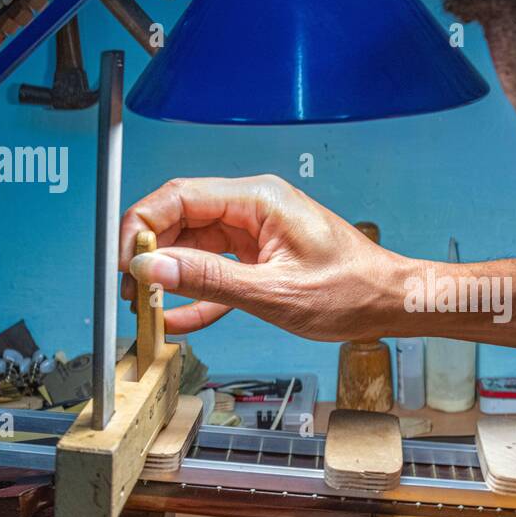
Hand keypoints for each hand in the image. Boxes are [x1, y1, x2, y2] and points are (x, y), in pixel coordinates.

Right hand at [118, 175, 400, 340]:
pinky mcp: (260, 257)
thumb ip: (210, 280)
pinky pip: (216, 270)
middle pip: (180, 220)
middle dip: (151, 255)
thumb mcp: (274, 293)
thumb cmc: (351, 291)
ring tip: (146, 310)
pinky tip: (176, 319)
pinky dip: (197, 294)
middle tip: (131, 291)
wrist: (389, 302)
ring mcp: (256, 232)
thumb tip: (155, 268)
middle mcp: (254, 207)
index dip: (142, 227)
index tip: (126, 261)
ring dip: (169, 278)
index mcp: (259, 199)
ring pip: (194, 247)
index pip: (179, 197)